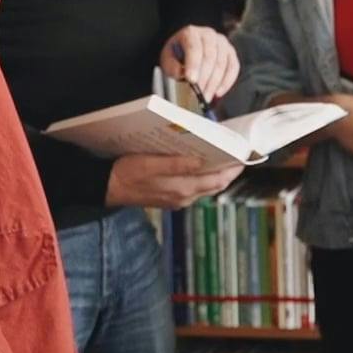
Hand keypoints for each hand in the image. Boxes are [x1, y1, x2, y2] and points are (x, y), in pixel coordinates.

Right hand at [105, 154, 243, 208]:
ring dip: (216, 173)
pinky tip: (200, 164)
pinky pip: (194, 187)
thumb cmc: (127, 173)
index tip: (246, 156)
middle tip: (237, 153)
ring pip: (206, 186)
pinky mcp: (171, 197)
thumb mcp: (150, 165)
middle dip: (228, 170)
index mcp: (182, 189)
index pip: (218, 181)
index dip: (234, 170)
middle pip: (216, 185)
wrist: (107, 187)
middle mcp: (184, 197)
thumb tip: (202, 161)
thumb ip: (176, 165)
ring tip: (223, 155)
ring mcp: (178, 199)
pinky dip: (202, 176)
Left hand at [160, 25, 240, 102]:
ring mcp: (222, 42)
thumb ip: (172, 66)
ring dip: (215, 83)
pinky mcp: (231, 52)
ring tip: (206, 96)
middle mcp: (209, 34)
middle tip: (198, 94)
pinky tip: (218, 92)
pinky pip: (233, 67)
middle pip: (210, 56)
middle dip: (204, 78)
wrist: (186, 49)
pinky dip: (227, 82)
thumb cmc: (177, 54)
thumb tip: (180, 73)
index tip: (191, 80)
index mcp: (191, 33)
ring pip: (223, 63)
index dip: (194, 65)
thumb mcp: (168, 58)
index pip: (194, 48)